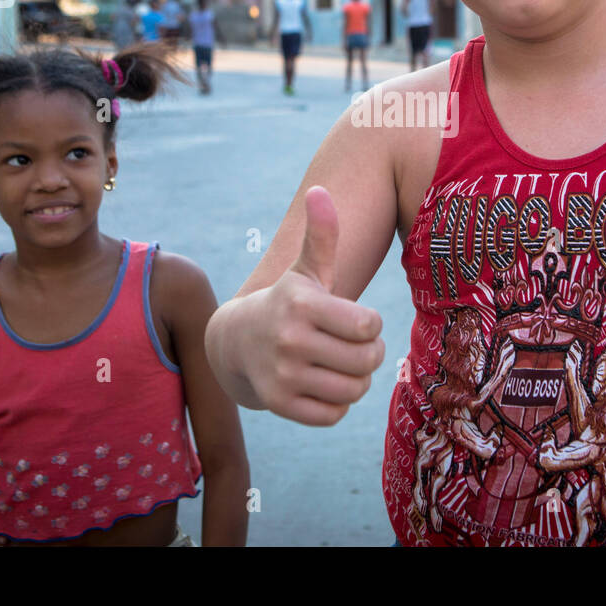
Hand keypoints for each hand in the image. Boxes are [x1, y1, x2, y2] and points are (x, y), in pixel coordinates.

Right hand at [227, 187, 384, 424]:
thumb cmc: (287, 302)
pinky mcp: (279, 405)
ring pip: (354, 390)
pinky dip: (337, 403)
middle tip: (353, 346)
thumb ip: (320, 235)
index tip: (354, 319)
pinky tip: (323, 384)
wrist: (236, 342)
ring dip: (356, 380)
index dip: (369, 324)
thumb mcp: (304, 270)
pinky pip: (334, 415)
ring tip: (342, 365)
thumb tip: (319, 191)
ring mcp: (282, 376)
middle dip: (369, 354)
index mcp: (302, 304)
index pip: (369, 325)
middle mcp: (289, 340)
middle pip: (367, 360)